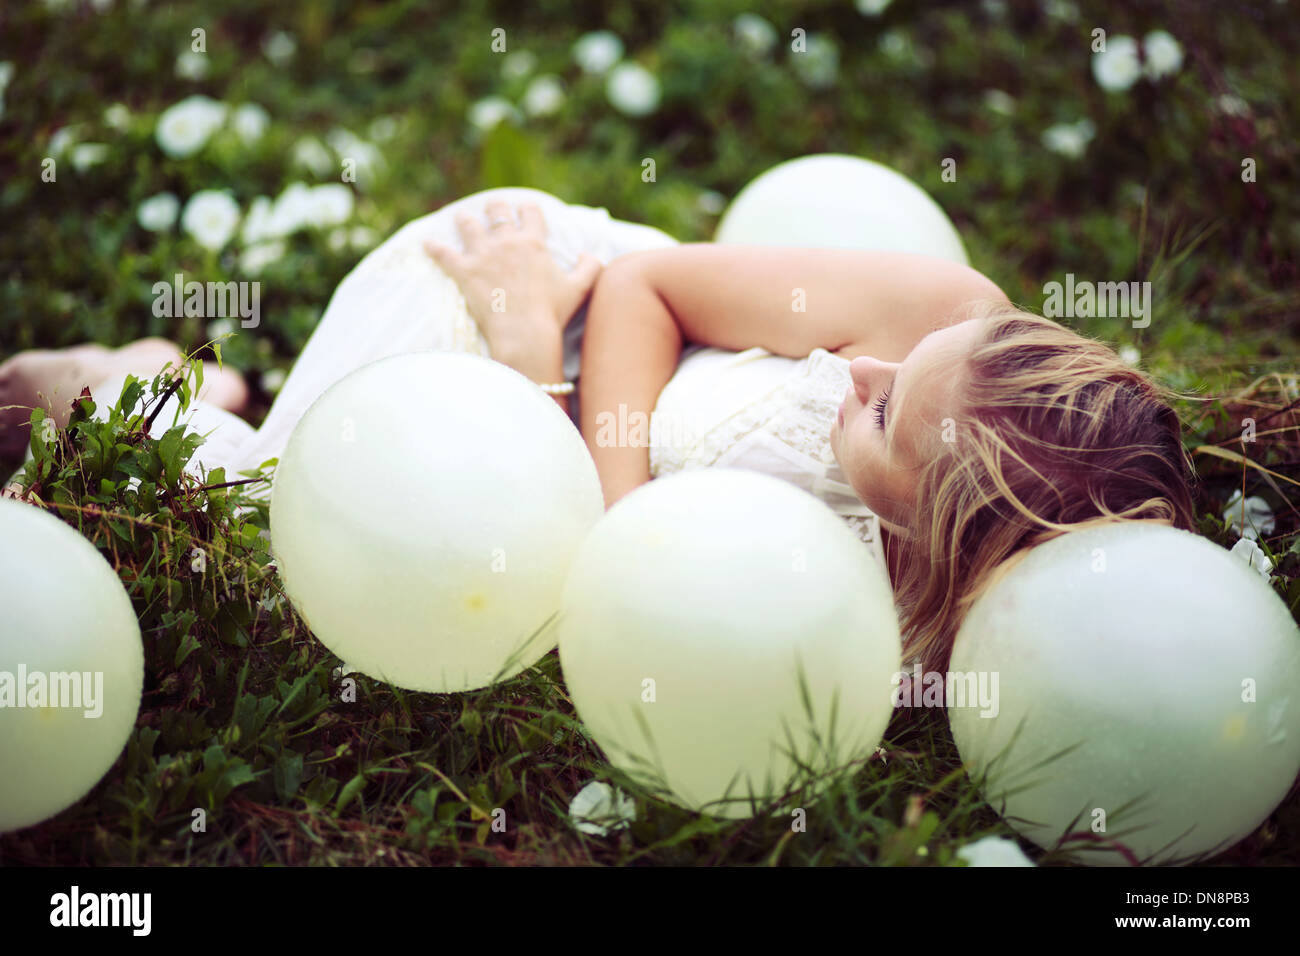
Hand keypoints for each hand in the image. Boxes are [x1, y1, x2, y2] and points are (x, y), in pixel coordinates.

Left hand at [423, 201, 601, 353]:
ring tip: (461, 218)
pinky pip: (444, 254)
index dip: (527, 209)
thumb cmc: (553, 313)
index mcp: (533, 242)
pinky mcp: (464, 272)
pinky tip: (427, 243)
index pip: (529, 212)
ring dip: (465, 220)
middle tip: (492, 209)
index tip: (524, 210)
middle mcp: (506, 242)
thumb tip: (589, 254)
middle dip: (494, 208)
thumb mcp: (581, 288)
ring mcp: (483, 255)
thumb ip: (590, 266)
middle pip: (496, 211)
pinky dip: (434, 248)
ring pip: (468, 225)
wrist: (525, 333)